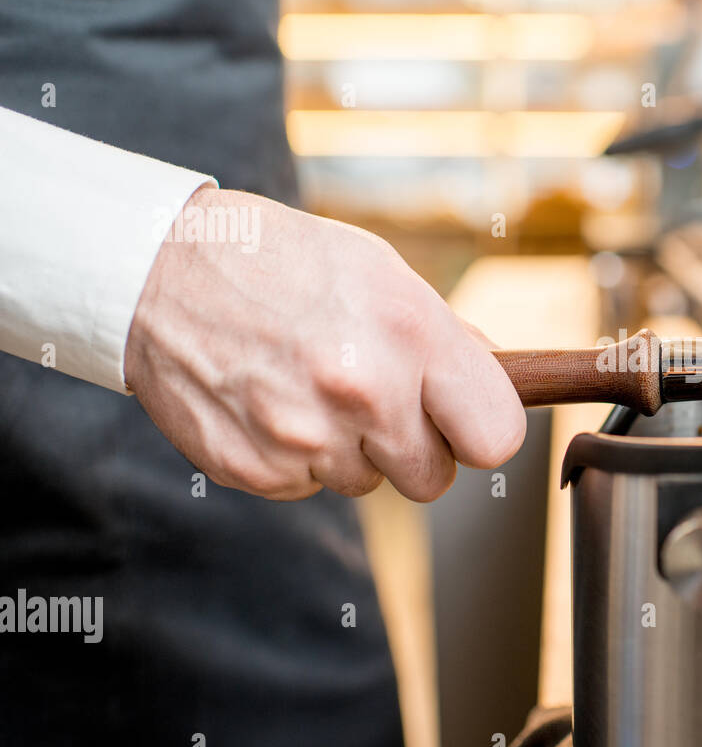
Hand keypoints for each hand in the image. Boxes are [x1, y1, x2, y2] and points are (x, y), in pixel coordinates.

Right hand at [124, 187, 525, 500]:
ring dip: (351, 448)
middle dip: (415, 447)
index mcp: (410, 333)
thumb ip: (444, 336)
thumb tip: (498, 379)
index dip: (480, 432)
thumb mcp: (380, 271)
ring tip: (310, 384)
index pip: (495, 437)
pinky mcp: (256, 469)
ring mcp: (306, 437)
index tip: (463, 421)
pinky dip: (297, 456)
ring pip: (367, 483)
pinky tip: (272, 400)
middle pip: (434, 478)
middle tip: (379, 400)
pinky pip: (307, 486)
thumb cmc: (280, 260)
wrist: (158, 269)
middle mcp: (364, 391)